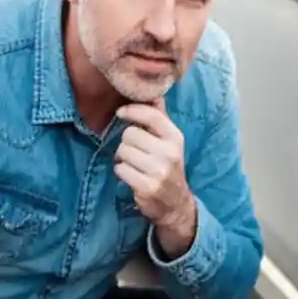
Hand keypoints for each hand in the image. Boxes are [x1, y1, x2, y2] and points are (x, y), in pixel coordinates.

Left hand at [113, 99, 196, 257]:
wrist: (176, 204)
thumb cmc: (168, 167)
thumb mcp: (170, 143)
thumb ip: (161, 119)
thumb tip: (155, 94)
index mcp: (176, 137)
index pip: (151, 114)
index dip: (131, 111)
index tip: (121, 113)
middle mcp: (170, 152)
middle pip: (130, 134)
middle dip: (127, 142)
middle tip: (134, 152)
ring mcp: (159, 170)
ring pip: (123, 151)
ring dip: (123, 158)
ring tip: (134, 165)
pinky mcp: (147, 186)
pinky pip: (121, 169)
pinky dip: (122, 172)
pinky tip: (132, 176)